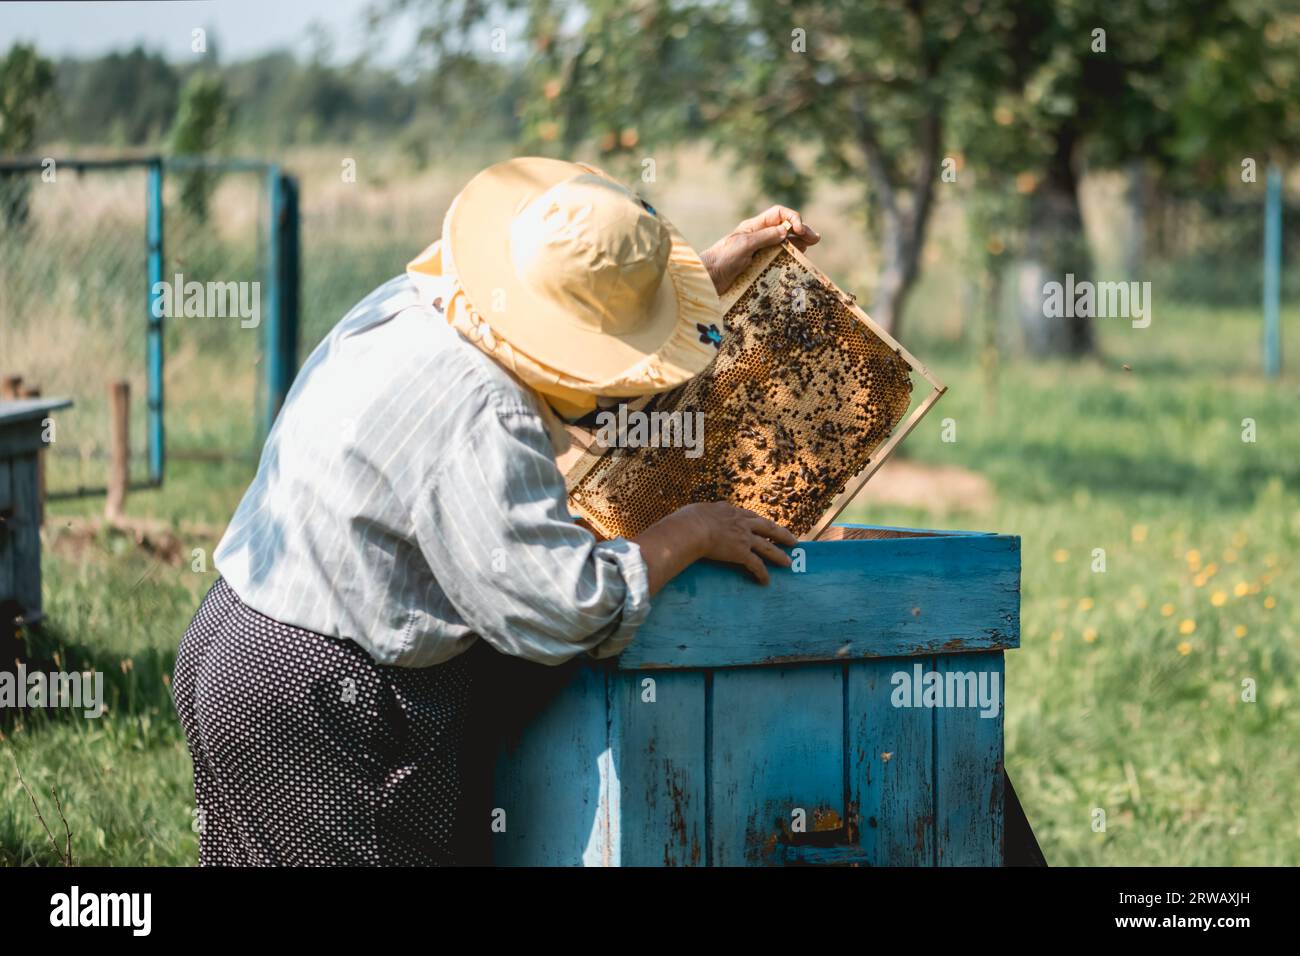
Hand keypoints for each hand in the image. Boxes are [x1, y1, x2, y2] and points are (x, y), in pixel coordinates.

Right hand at [686, 501, 796, 583]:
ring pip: (767, 547)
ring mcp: (743, 537)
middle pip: (767, 528)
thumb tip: (691, 518)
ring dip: (779, 555)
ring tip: (788, 563)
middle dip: (781, 534)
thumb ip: (700, 515)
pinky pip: (756, 565)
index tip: (765, 524)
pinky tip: (766, 581)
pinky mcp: (741, 553)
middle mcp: (741, 522)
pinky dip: (762, 573)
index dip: (759, 521)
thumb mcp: (696, 511)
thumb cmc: (687, 520)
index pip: (749, 515)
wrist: (692, 528)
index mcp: (730, 510)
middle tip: (792, 540)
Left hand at [699, 206, 820, 294]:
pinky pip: (778, 260)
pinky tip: (797, 262)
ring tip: (809, 249)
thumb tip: (785, 231)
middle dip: (801, 231)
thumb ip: (764, 237)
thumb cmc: (721, 259)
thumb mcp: (744, 245)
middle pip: (785, 229)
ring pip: (784, 244)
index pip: (779, 214)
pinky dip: (790, 259)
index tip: (799, 231)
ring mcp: (759, 253)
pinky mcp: (758, 267)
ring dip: (798, 244)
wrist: (707, 280)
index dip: (792, 219)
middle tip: (815, 239)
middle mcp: (758, 237)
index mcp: (754, 227)